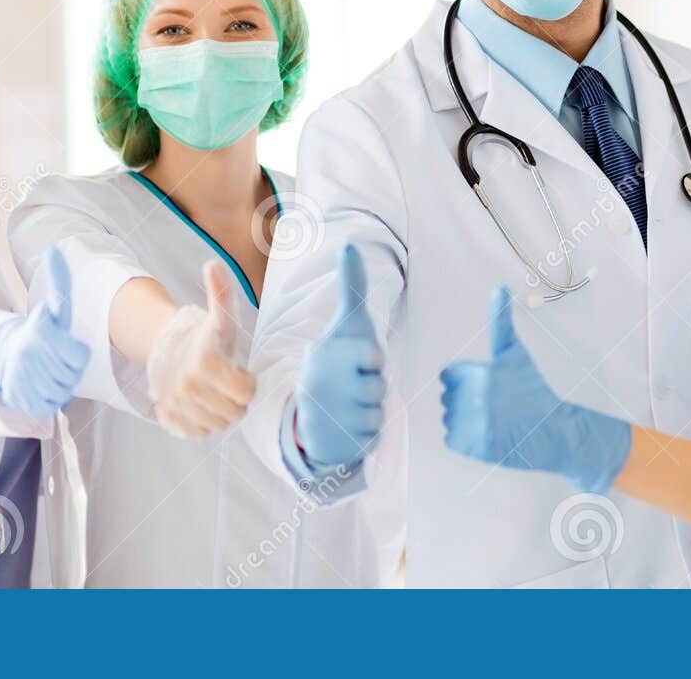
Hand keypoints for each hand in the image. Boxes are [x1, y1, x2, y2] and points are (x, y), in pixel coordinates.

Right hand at [0, 248, 91, 418]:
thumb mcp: (55, 307)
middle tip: (58, 362)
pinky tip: (41, 385)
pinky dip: (49, 400)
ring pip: (62, 393)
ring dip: (61, 386)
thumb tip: (55, 250)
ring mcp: (21, 377)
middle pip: (73, 377)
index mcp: (42, 331)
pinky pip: (48, 406)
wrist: (5, 352)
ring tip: (49, 372)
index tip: (67, 347)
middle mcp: (29, 354)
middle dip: (70, 372)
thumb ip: (60, 282)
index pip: (81, 357)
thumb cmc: (41, 330)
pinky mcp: (16, 397)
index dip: (79, 356)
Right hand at [147, 260, 255, 438]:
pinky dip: (204, 423)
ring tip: (216, 392)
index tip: (240, 371)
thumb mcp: (221, 316)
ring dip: (221, 412)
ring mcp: (176, 404)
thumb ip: (221, 292)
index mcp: (205, 362)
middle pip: (234, 413)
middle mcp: (187, 386)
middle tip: (229, 382)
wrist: (167, 348)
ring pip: (217, 426)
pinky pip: (197, 433)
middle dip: (236, 400)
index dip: (248, 384)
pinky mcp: (168, 418)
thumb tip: (213, 263)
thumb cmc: (207, 335)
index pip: (246, 393)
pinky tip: (203, 404)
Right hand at [293, 244, 385, 469]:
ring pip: (378, 413)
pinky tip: (349, 424)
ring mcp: (324, 418)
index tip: (361, 358)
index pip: (372, 355)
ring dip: (372, 410)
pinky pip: (373, 438)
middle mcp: (318, 387)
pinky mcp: (332, 446)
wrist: (311, 411)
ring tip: (350, 403)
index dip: (372, 358)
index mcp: (323, 355)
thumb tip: (350, 245)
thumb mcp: (347, 323)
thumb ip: (351, 286)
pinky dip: (367, 433)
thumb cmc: (339, 360)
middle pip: (379, 387)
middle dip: (373, 386)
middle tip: (353, 383)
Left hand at [440, 286, 631, 493]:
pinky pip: (453, 439)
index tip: (488, 386)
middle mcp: (474, 397)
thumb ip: (501, 322)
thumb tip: (499, 286)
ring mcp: (475, 424)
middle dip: (466, 401)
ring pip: (450, 419)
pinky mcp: (475, 447)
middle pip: (449, 397)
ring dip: (466, 422)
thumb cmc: (533, 388)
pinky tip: (489, 436)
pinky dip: (467, 441)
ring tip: (495, 421)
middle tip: (496, 406)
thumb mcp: (515, 353)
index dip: (465, 380)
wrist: (554, 430)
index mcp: (479, 372)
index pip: (447, 375)